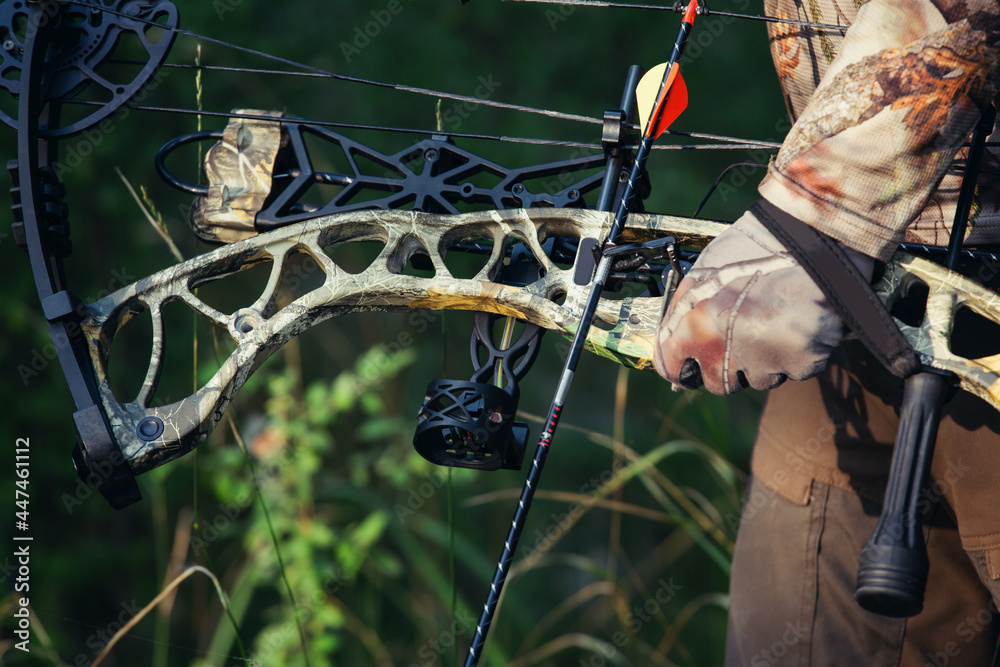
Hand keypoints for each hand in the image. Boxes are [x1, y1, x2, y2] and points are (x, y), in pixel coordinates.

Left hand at [653, 209, 867, 394]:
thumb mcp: (703, 273)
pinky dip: (799, 353)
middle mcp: (722, 351)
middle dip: (727, 367)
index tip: (689, 363)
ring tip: (777, 320)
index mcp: (692, 327)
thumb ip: (685, 311)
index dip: (682, 366)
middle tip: (744, 337)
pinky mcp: (800, 362)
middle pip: (718, 383)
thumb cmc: (753, 248)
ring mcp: (763, 362)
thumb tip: (671, 338)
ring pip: (760, 378)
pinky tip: (800, 321)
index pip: (673, 368)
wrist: (805, 234)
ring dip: (766, 359)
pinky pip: (796, 369)